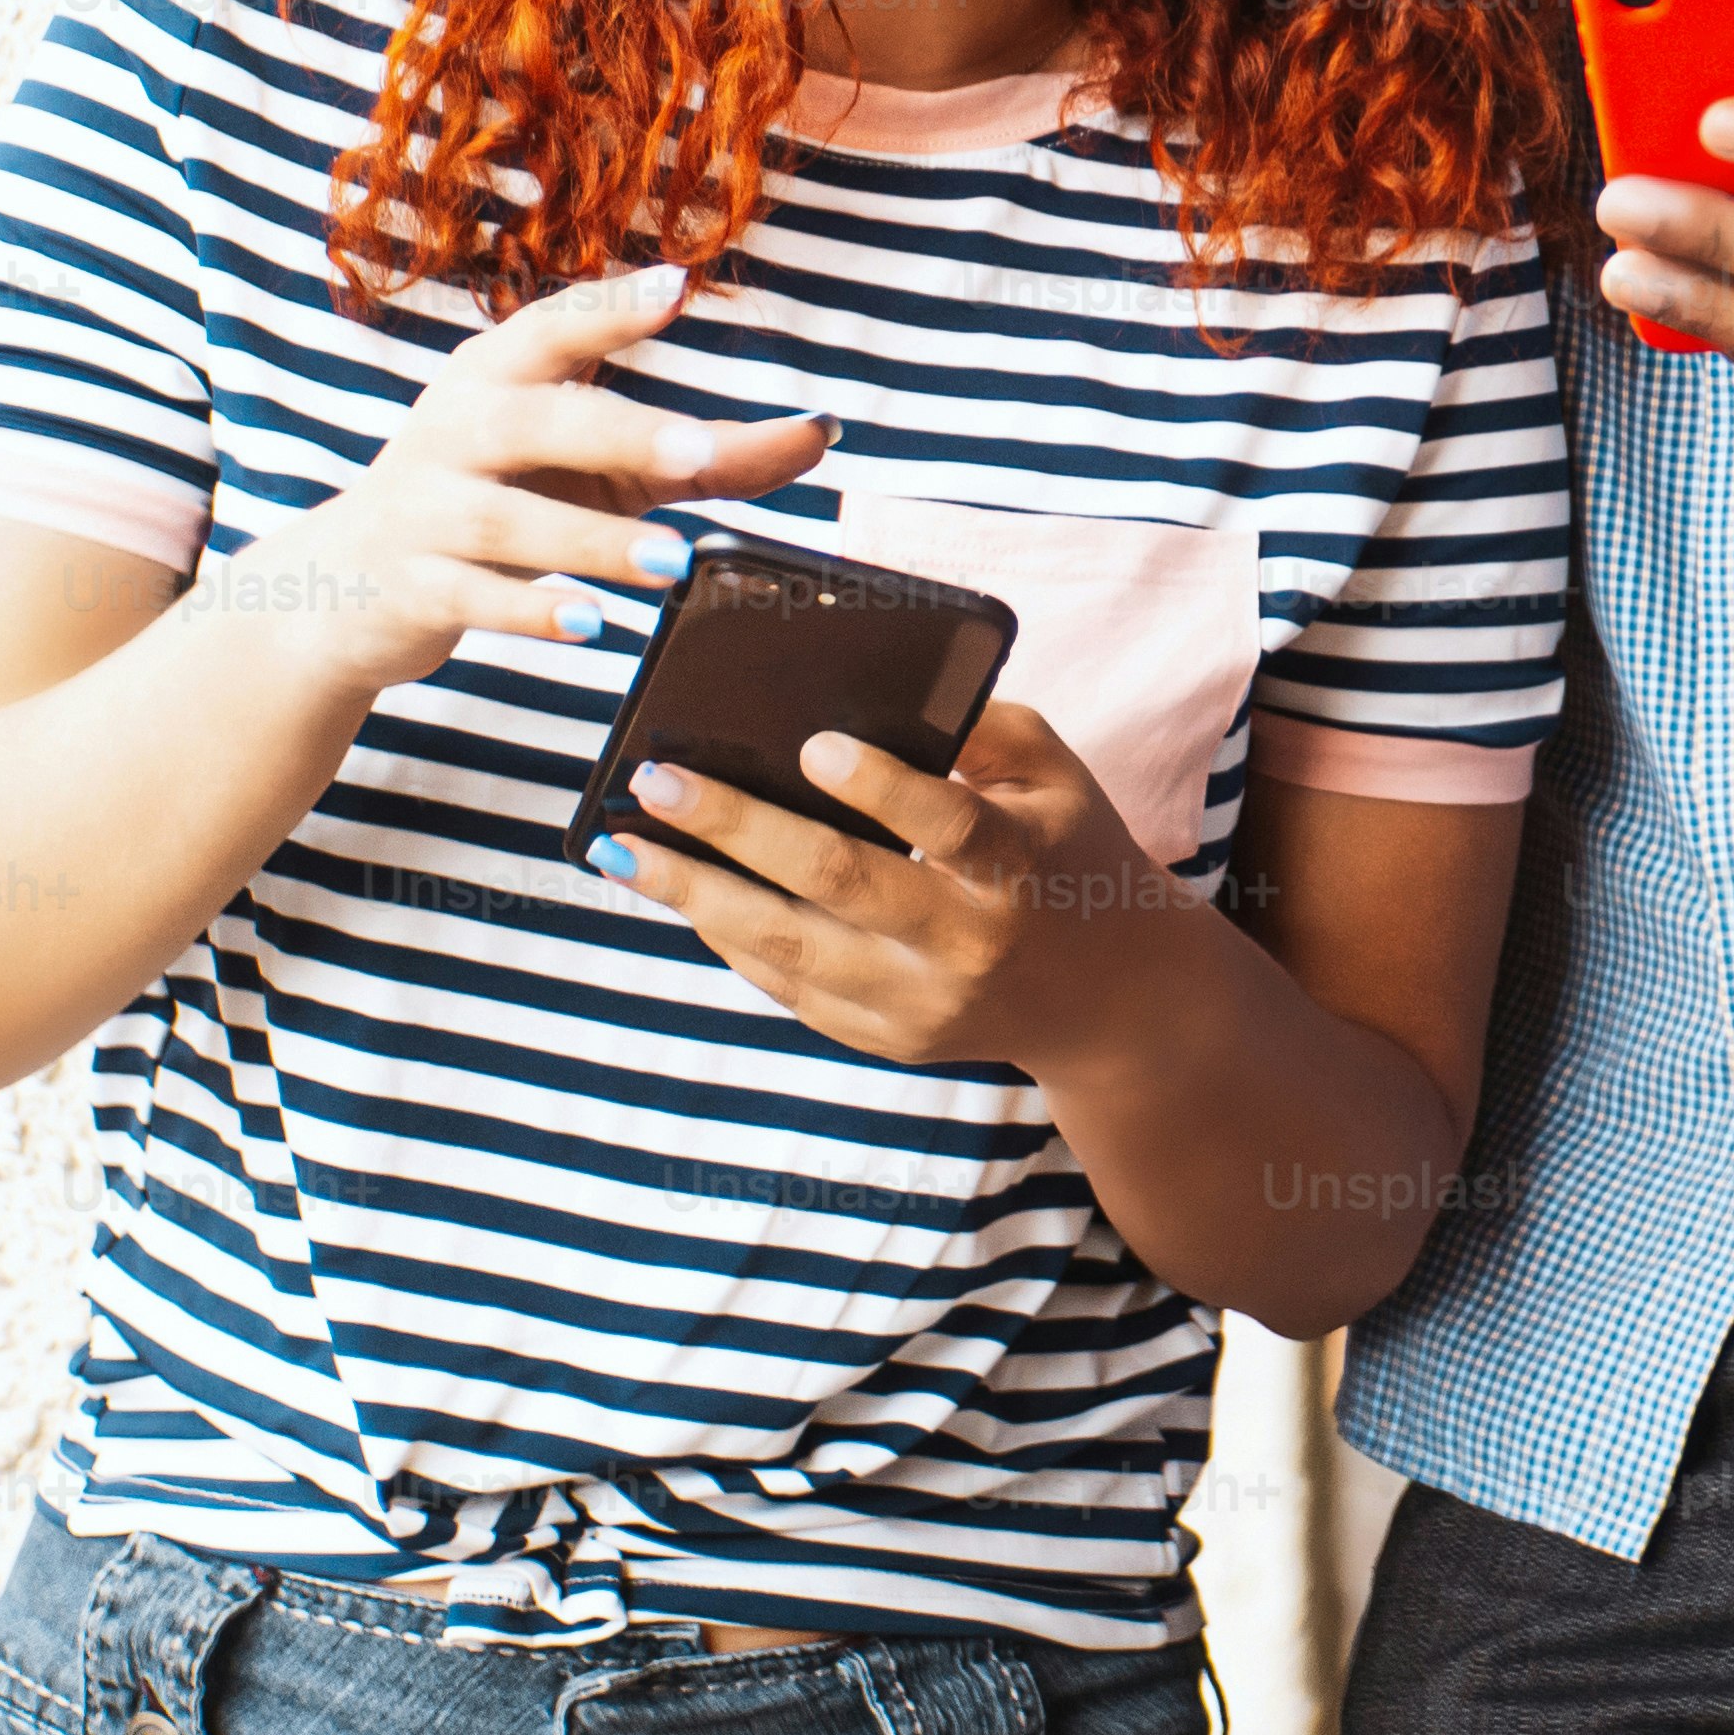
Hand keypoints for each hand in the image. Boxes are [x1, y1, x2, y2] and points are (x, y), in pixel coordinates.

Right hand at [231, 265, 831, 713]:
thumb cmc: (496, 505)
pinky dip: (530, 611)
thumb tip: (821, 432)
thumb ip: (703, 455)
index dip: (610, 309)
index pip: (552, 329)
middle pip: (535, 421)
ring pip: (507, 520)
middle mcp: (453, 430)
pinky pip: (470, 597)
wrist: (338, 592)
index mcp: (495, 379)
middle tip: (697, 453)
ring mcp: (424, 511)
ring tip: (674, 562)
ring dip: (592, 542)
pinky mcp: (409, 586)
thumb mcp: (592, 472)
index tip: (676, 286)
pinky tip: (591, 624)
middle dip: (619, 433)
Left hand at [587, 700, 1177, 1073]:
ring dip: (695, 893)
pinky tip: (679, 893)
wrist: (1110, 997)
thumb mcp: (1056, 775)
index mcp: (1024, 863)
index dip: (882, 787)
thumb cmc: (1069, 852)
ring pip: (790, 946)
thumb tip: (864, 696)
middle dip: (737, 829)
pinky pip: (788, 987)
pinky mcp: (887, 1038)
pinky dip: (726, 936)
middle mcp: (971, 941)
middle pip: (841, 884)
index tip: (812, 744)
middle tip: (657, 780)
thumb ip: (982, 728)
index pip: (949, 824)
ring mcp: (923, 1002)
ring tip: (623, 848)